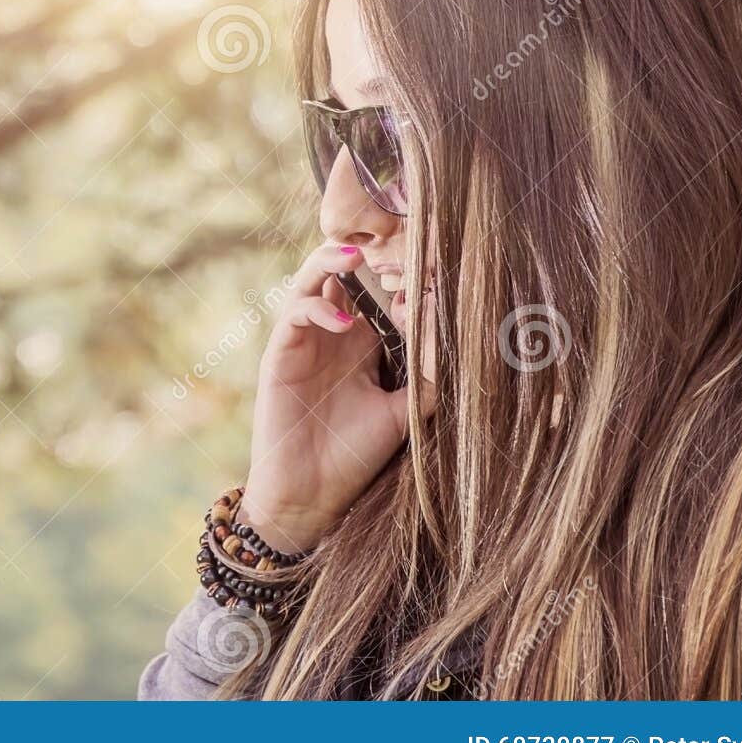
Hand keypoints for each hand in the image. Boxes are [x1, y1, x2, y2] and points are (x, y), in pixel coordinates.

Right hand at [240, 243, 408, 553]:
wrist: (308, 494)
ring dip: (331, 262)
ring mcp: (305, 341)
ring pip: (312, 280)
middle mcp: (334, 336)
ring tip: (357, 256)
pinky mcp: (280, 353)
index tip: (429, 274)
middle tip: (390, 247)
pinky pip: (294, 313)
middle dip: (365, 255)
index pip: (381, 295)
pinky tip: (342, 320)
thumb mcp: (401, 416)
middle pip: (343, 275)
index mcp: (363, 347)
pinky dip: (316, 307)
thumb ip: (425, 383)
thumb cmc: (353, 458)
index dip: (401, 279)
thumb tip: (461, 351)